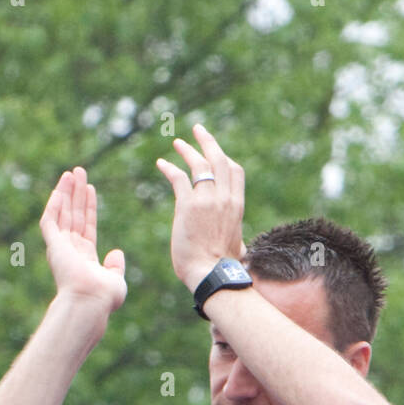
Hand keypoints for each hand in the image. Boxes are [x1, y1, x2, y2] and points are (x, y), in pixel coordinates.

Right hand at [39, 166, 126, 314]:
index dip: (88, 207)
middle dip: (76, 193)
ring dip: (66, 193)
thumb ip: (115, 266)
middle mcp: (71, 252)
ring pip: (62, 214)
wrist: (91, 301)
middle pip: (73, 215)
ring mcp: (61, 248)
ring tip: (72, 172)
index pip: (86, 226)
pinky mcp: (54, 245)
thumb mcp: (116, 281)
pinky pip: (50, 221)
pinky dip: (53, 205)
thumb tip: (116, 254)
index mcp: (85, 259)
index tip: (91, 188)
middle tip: (79, 171)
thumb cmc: (104, 297)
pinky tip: (59, 189)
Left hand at [156, 124, 245, 291]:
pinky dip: (170, 168)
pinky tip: (161, 164)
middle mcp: (224, 198)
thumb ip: (237, 240)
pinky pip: (178, 178)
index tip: (215, 153)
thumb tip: (242, 251)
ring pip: (199, 165)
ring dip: (187, 151)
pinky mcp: (188, 206)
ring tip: (177, 143)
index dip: (224, 158)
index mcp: (236, 205)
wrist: (212, 275)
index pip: (234, 170)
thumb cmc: (223, 268)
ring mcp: (206, 200)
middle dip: (207, 142)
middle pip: (218, 159)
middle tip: (198, 129)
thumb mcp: (236, 247)